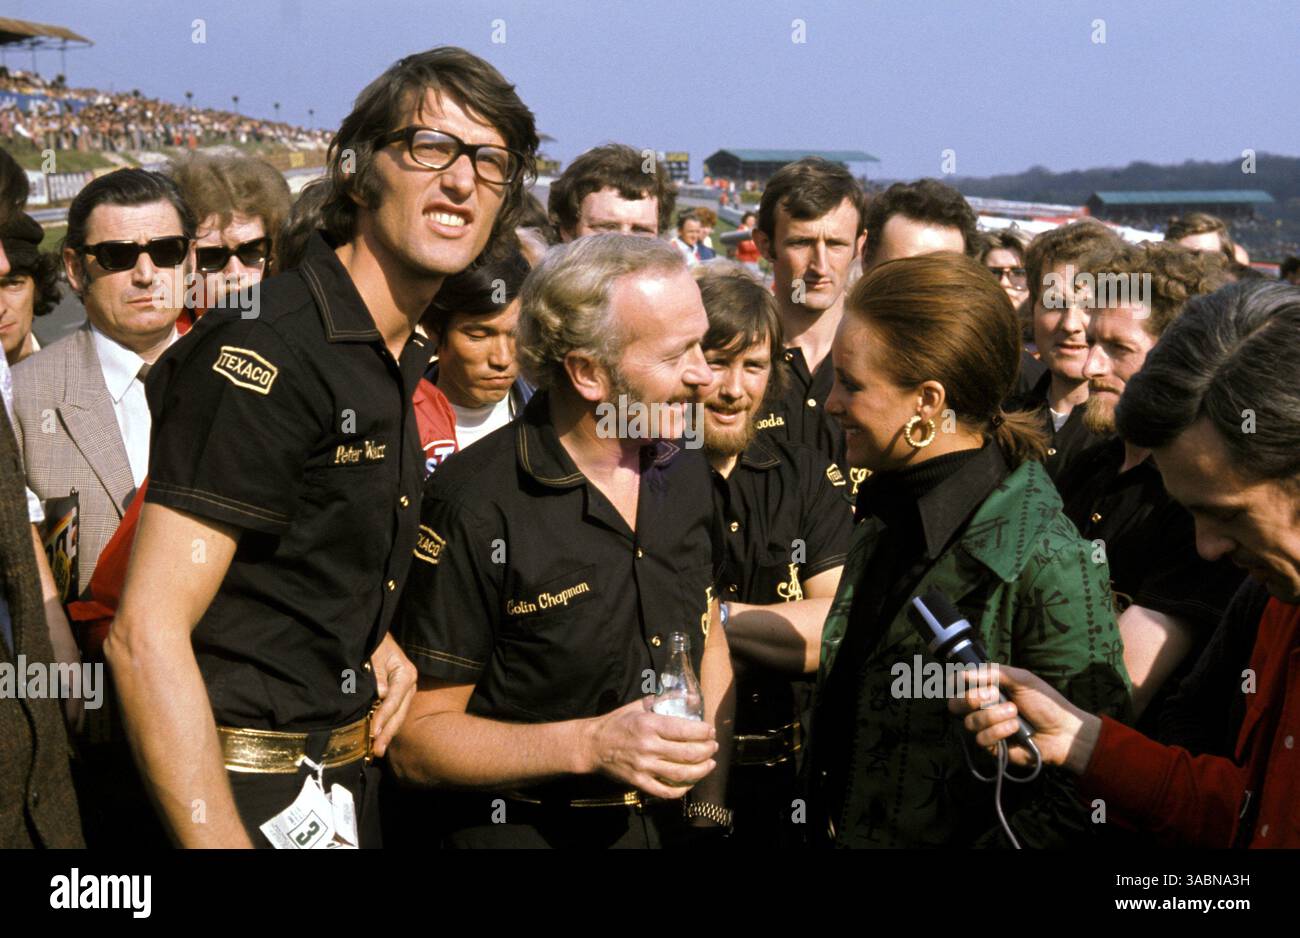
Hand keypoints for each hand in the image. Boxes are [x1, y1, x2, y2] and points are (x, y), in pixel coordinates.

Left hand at [368, 633, 417, 756]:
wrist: (378, 635)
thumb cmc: (375, 642)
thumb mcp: (374, 654)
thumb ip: (377, 674)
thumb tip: (380, 694)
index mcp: (406, 674)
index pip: (393, 701)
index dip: (382, 718)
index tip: (372, 732)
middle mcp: (410, 685)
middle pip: (399, 713)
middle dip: (387, 733)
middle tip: (376, 751)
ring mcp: (406, 691)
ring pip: (398, 716)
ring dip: (387, 733)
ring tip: (376, 750)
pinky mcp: (398, 695)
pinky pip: (394, 713)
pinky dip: (386, 725)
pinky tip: (378, 738)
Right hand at [582, 697, 718, 798]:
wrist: (592, 745)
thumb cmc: (617, 722)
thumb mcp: (638, 705)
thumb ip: (663, 700)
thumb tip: (689, 696)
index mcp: (649, 724)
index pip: (685, 729)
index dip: (703, 732)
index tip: (710, 731)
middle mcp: (648, 746)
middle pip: (688, 753)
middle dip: (707, 750)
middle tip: (714, 747)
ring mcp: (643, 767)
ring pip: (681, 773)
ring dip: (701, 770)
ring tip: (710, 764)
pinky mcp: (638, 782)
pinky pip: (665, 791)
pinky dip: (682, 789)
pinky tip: (690, 782)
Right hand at [947, 663, 1100, 773]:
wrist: (1063, 730)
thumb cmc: (1044, 702)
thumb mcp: (1021, 679)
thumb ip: (993, 672)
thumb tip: (962, 672)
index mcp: (986, 691)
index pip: (958, 687)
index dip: (957, 683)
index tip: (965, 680)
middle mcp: (982, 710)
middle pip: (955, 705)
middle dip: (970, 699)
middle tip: (991, 695)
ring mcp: (987, 730)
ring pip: (969, 722)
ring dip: (992, 715)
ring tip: (1015, 712)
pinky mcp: (993, 749)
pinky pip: (982, 739)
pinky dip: (998, 731)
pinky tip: (1015, 728)